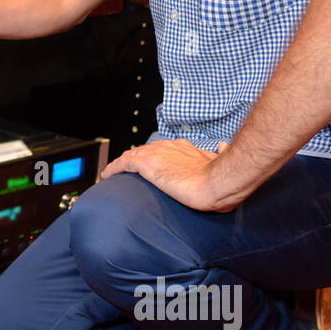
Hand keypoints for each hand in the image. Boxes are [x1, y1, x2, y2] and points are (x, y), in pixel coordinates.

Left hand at [100, 139, 236, 212]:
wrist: (219, 182)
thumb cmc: (223, 180)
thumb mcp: (221, 164)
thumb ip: (218, 156)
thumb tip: (223, 146)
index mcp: (186, 148)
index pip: (164, 151)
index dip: (154, 157)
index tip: (150, 166)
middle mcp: (171, 147)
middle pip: (145, 151)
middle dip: (135, 160)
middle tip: (126, 172)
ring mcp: (158, 154)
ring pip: (132, 155)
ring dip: (121, 165)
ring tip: (113, 174)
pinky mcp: (147, 163)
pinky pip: (123, 163)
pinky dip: (113, 169)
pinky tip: (107, 176)